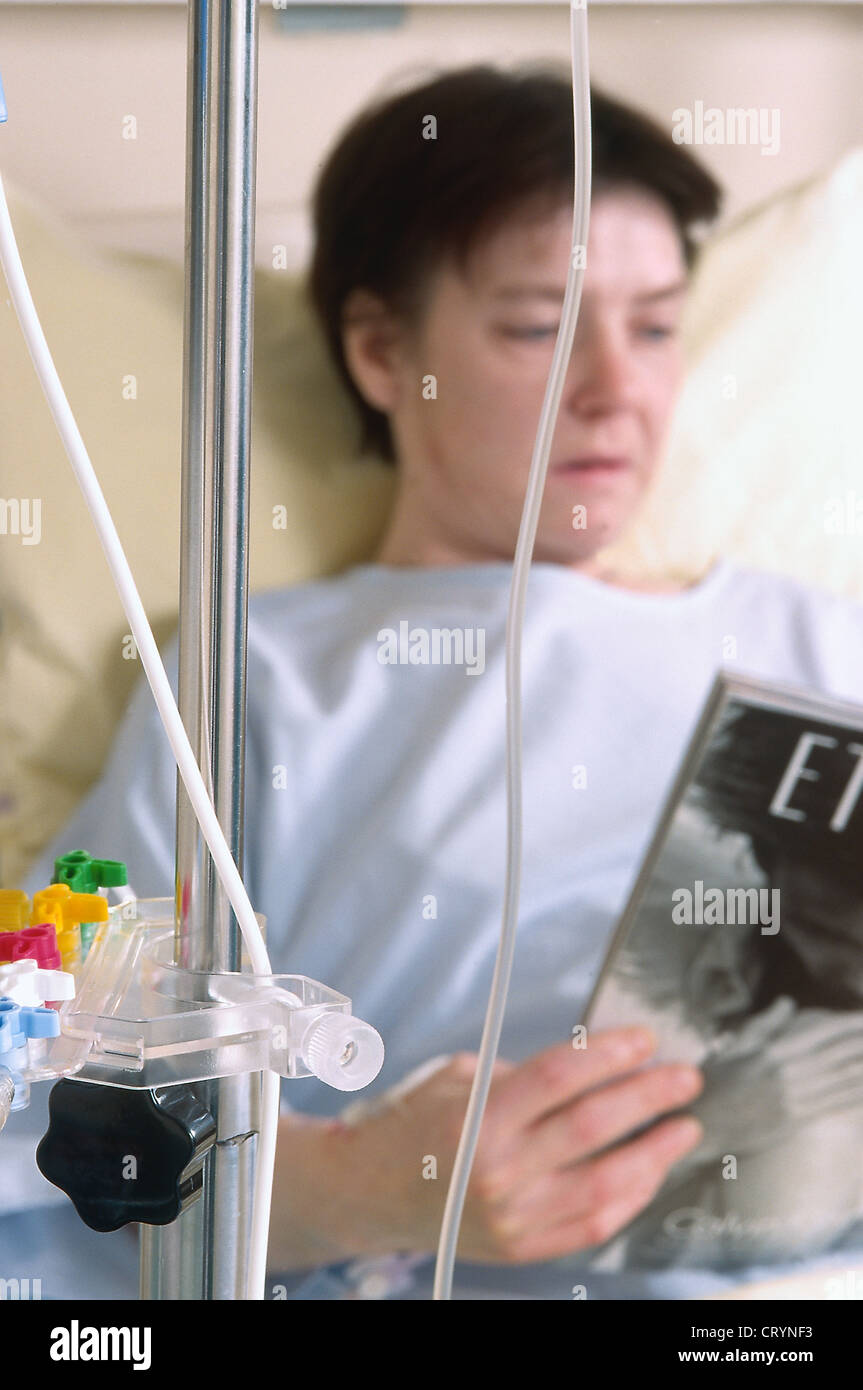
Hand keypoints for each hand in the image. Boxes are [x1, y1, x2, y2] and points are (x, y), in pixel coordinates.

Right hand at [269, 1029, 702, 1267]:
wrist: (370, 1194)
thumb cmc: (414, 1126)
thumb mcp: (458, 1078)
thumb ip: (522, 1075)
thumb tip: (594, 1066)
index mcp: (477, 1116)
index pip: (558, 1076)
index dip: (609, 1054)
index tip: (645, 1040)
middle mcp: (497, 1169)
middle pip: (592, 1125)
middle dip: (649, 1096)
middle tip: (684, 1078)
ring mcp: (513, 1215)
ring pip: (606, 1182)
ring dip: (655, 1151)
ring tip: (683, 1127)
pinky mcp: (524, 1246)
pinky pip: (593, 1223)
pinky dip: (631, 1196)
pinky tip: (649, 1170)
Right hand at [693, 999, 862, 1156]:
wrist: (700, 1125)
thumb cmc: (712, 1081)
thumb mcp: (733, 1044)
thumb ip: (765, 1024)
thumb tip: (789, 1002)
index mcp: (772, 1051)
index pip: (822, 1033)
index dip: (850, 1024)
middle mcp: (787, 1075)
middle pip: (840, 1055)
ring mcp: (794, 1100)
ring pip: (843, 1081)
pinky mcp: (796, 1121)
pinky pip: (835, 1105)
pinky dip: (857, 1095)